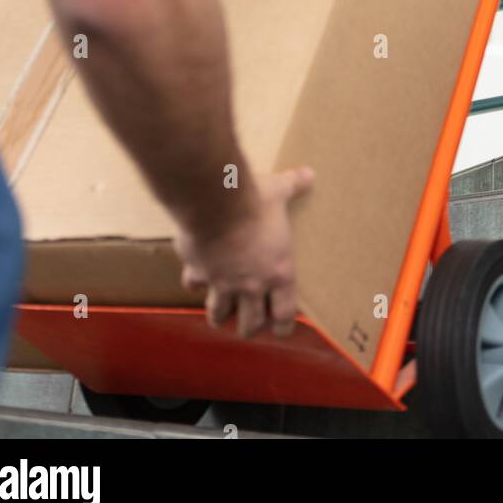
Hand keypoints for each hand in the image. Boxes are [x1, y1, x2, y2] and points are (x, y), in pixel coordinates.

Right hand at [175, 166, 314, 338]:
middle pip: (251, 323)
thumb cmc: (254, 201)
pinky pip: (194, 285)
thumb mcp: (278, 191)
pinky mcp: (198, 271)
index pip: (285, 314)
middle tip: (249, 325)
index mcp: (278, 272)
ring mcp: (222, 281)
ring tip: (221, 316)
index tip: (281, 327)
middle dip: (250, 328)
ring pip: (220, 312)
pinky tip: (195, 278)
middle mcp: (251, 284)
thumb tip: (309, 174)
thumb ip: (293, 186)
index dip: (283, 325)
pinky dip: (194, 284)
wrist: (216, 202)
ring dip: (220, 316)